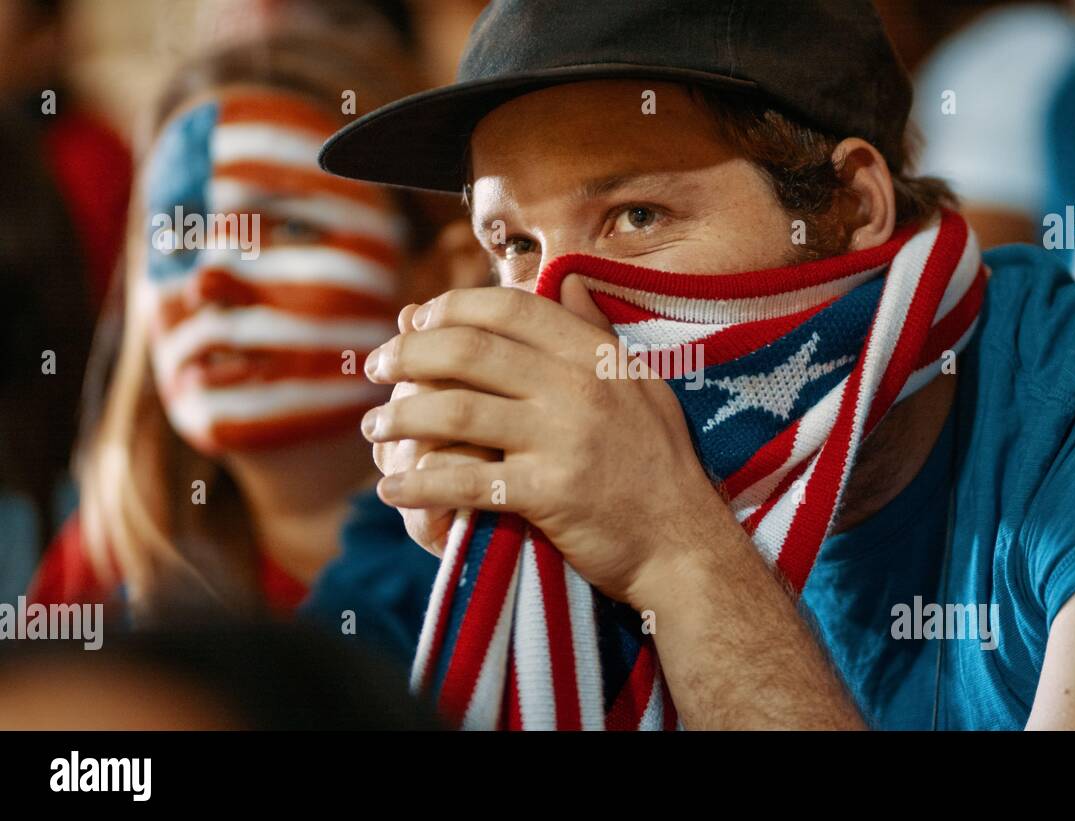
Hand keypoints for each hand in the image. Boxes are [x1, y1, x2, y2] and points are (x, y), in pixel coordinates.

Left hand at [361, 280, 735, 604]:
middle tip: (377, 369)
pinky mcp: (549, 493)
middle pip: (469, 350)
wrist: (683, 545)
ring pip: (455, 409)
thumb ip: (597, 333)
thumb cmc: (660, 466)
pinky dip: (419, 484)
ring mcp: (563, 439)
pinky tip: (392, 488)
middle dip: (408, 354)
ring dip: (400, 417)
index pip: (509, 307)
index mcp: (595, 356)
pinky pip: (465, 480)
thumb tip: (567, 280)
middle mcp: (577, 388)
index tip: (415, 320)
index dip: (451, 307)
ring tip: (375, 428)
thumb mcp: (641, 384)